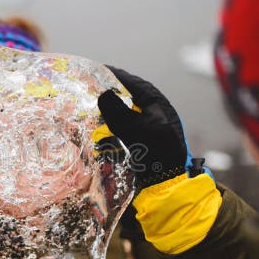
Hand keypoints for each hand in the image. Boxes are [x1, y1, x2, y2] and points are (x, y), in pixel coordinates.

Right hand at [98, 67, 219, 254]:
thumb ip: (119, 113)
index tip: (98, 69)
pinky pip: (123, 131)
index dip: (116, 75)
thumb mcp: (138, 132)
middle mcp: (154, 115)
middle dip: (110, 93)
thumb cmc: (158, 157)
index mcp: (158, 106)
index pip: (135, 84)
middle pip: (129, 98)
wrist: (169, 189)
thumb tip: (104, 93)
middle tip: (90, 89)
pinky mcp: (143, 146)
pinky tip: (98, 132)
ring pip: (125, 115)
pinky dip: (110, 129)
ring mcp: (149, 131)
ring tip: (89, 110)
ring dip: (108, 113)